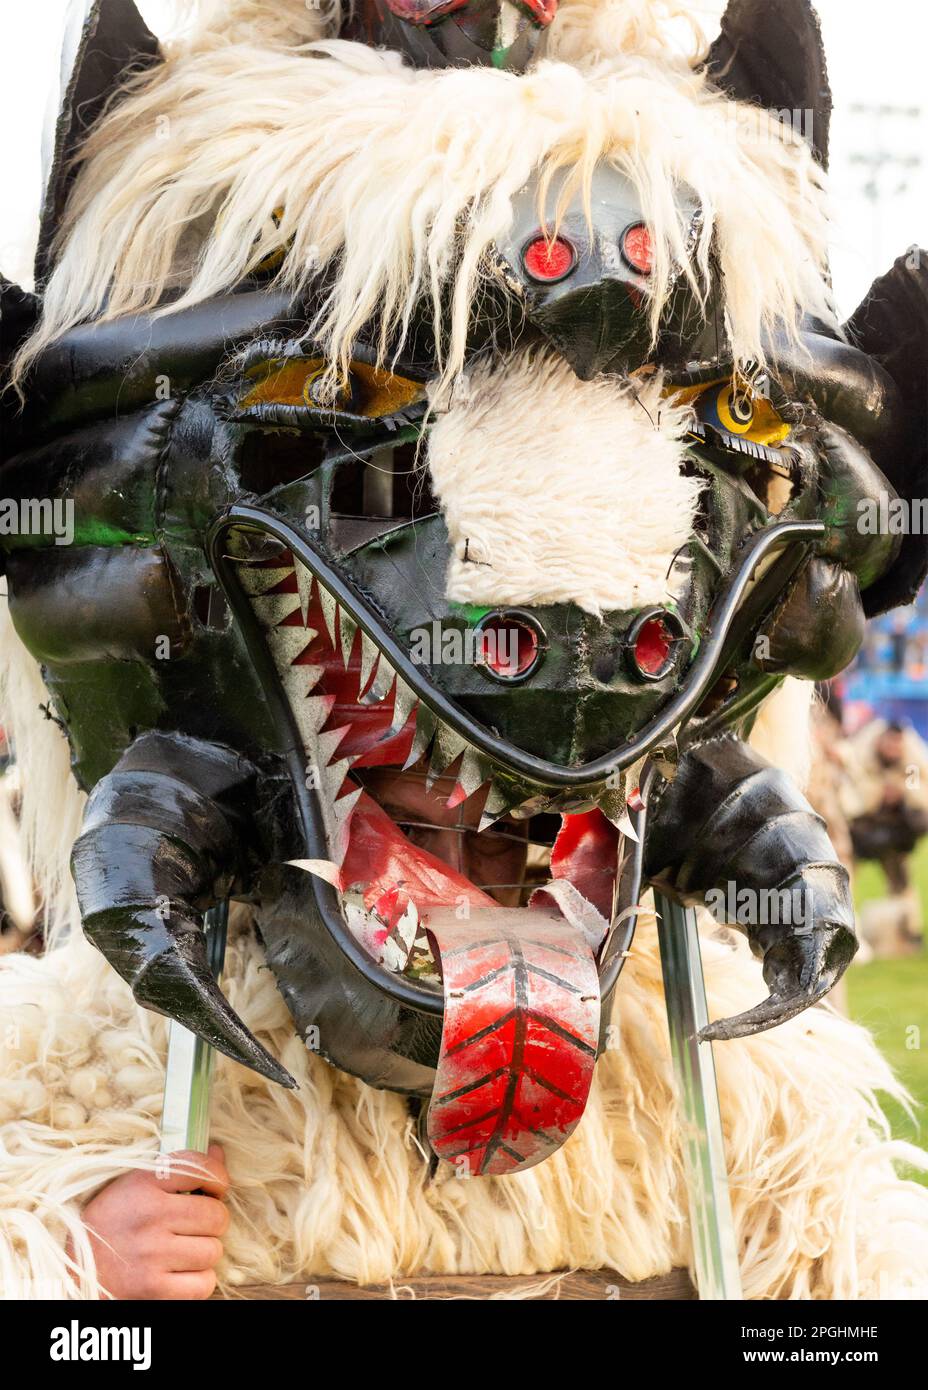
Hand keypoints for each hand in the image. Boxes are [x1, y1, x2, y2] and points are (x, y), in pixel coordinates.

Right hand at [79, 1144, 229, 1298]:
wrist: (76, 1273)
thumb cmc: (111, 1225)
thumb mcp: (134, 1186)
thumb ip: (178, 1168)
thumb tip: (219, 1153)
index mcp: (143, 1184)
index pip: (199, 1168)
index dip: (218, 1177)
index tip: (216, 1188)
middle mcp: (149, 1216)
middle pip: (215, 1215)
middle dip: (213, 1221)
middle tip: (197, 1225)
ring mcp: (151, 1254)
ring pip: (213, 1251)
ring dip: (204, 1252)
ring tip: (184, 1251)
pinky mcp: (152, 1288)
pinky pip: (203, 1284)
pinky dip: (198, 1282)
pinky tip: (181, 1274)